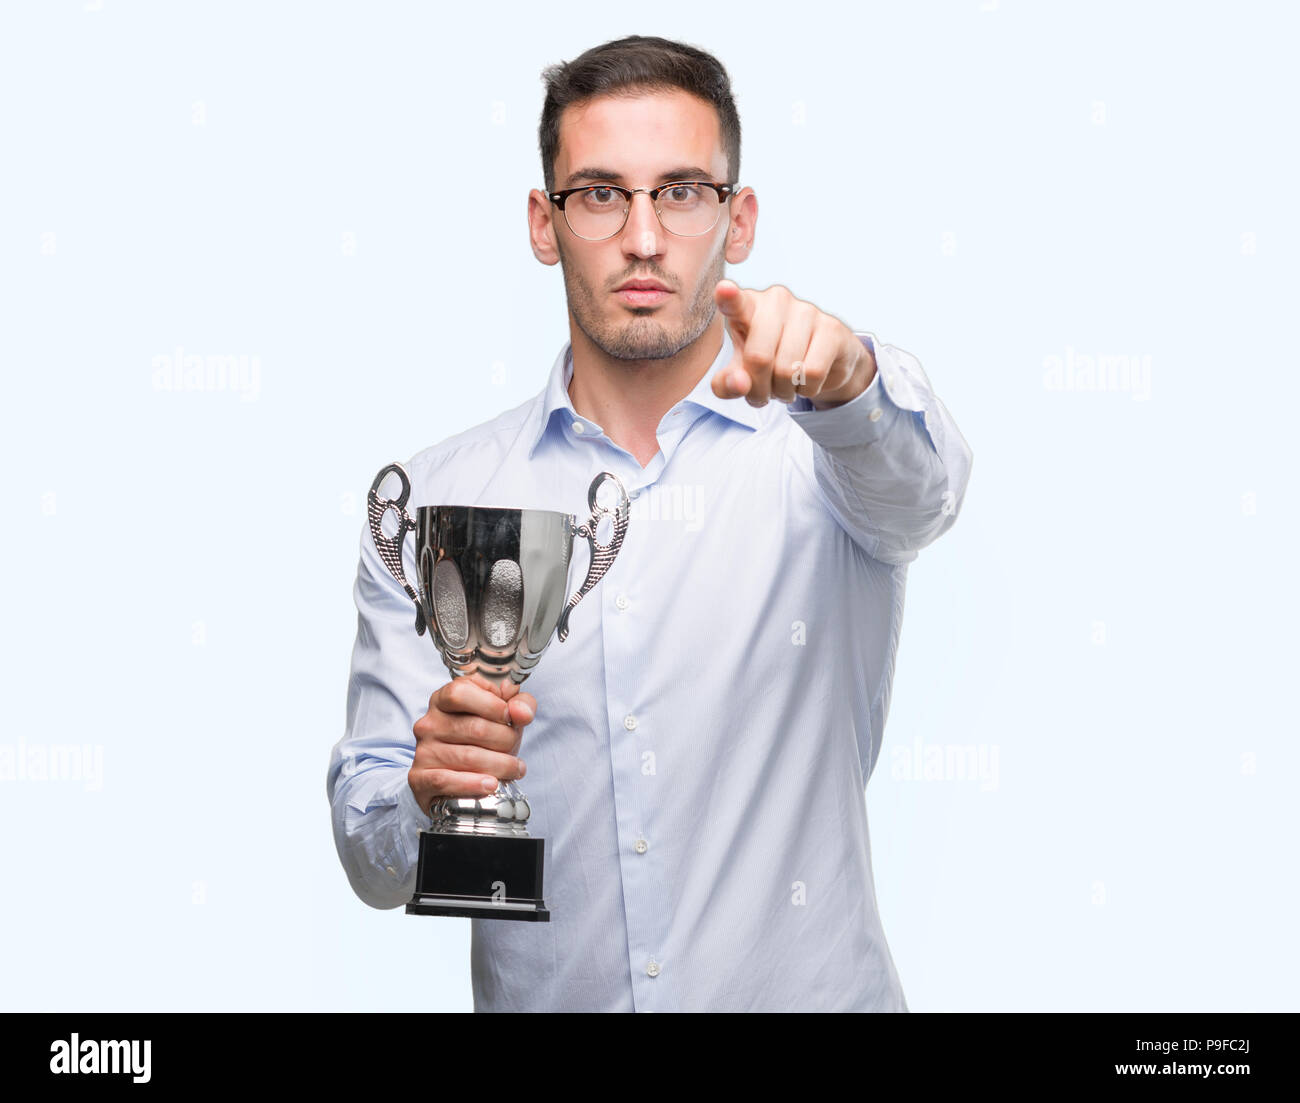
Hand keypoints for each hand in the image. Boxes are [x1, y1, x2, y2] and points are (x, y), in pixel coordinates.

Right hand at [408, 672, 536, 814]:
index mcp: (443, 699)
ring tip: (514, 769)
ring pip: (468, 757)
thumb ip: (520, 704)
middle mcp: (429, 723)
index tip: (510, 717)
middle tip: (515, 747)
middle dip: (505, 739)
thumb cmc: (482, 738)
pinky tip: (491, 784)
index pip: (460, 693)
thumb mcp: (504, 714)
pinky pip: (446, 781)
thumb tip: (522, 713)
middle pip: (474, 727)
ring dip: (500, 765)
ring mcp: (423, 751)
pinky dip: (473, 784)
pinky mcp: (420, 779)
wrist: (459, 778)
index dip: (491, 705)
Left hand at [711, 280, 874, 407]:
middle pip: (758, 358)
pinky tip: (806, 380)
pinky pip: (813, 372)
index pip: (734, 302)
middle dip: (760, 388)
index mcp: (747, 306)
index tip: (724, 290)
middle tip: (765, 390)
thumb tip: (740, 383)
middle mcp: (775, 300)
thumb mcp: (741, 375)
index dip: (729, 298)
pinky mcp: (832, 328)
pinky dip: (807, 389)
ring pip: (787, 369)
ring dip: (784, 391)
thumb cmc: (772, 362)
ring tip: (786, 384)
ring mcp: (806, 310)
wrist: (824, 363)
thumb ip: (727, 384)